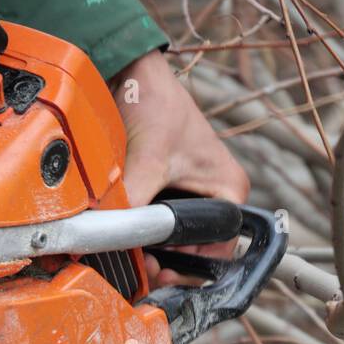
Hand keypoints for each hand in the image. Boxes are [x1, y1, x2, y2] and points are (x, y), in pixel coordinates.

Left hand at [113, 49, 248, 284]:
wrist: (130, 72)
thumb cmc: (155, 101)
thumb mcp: (148, 159)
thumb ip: (134, 203)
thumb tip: (114, 236)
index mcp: (229, 192)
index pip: (219, 251)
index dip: (189, 268)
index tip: (162, 272)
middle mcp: (216, 197)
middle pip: (197, 252)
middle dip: (171, 264)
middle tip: (146, 267)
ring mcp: (193, 195)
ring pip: (177, 242)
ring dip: (156, 252)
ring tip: (136, 255)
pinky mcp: (169, 191)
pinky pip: (160, 225)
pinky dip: (145, 235)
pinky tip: (130, 237)